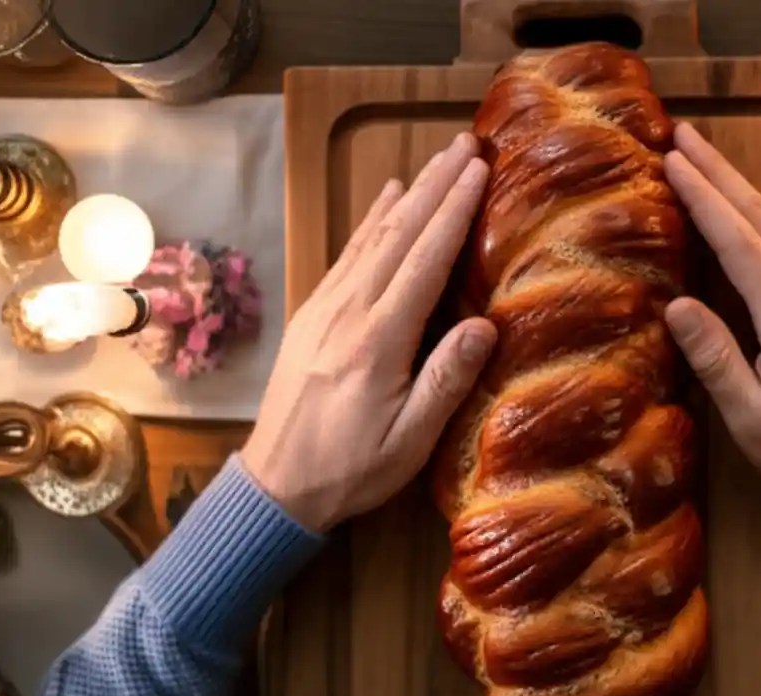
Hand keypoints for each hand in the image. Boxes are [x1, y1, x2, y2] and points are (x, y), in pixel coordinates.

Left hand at [241, 134, 495, 531]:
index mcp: (378, 341)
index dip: (454, 213)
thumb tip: (485, 325)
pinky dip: (371, 220)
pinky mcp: (312, 314)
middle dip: (436, 186)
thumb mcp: (409, 442)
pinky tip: (386, 199)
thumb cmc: (351, 470)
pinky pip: (348, 254)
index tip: (479, 172)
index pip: (425, 261)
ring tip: (438, 160)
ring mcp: (325, 308)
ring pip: (372, 237)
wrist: (274, 486)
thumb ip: (445, 381)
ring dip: (408, 194)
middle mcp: (349, 311)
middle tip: (467, 145)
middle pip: (399, 235)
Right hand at [662, 124, 760, 531]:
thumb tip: (676, 305)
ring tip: (701, 160)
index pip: (742, 244)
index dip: (706, 199)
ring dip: (738, 190)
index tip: (673, 161)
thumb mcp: (753, 420)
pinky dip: (754, 220)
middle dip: (721, 173)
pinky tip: (737, 213)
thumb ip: (717, 360)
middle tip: (682, 134)